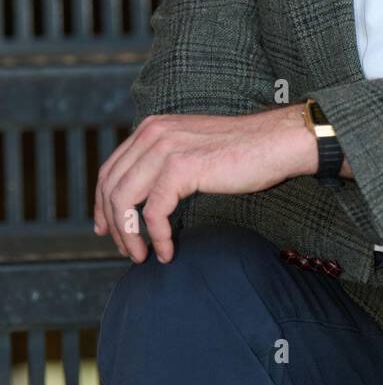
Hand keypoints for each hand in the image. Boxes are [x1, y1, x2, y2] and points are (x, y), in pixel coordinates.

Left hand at [93, 107, 317, 262]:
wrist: (277, 142)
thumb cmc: (245, 151)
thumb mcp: (194, 149)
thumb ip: (167, 163)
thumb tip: (146, 197)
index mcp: (153, 128)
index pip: (111, 169)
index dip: (102, 203)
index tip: (106, 230)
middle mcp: (154, 133)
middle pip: (111, 186)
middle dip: (113, 225)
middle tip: (126, 250)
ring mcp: (165, 148)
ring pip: (124, 201)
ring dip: (129, 236)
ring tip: (142, 256)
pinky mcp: (181, 168)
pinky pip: (154, 213)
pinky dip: (157, 238)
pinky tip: (168, 251)